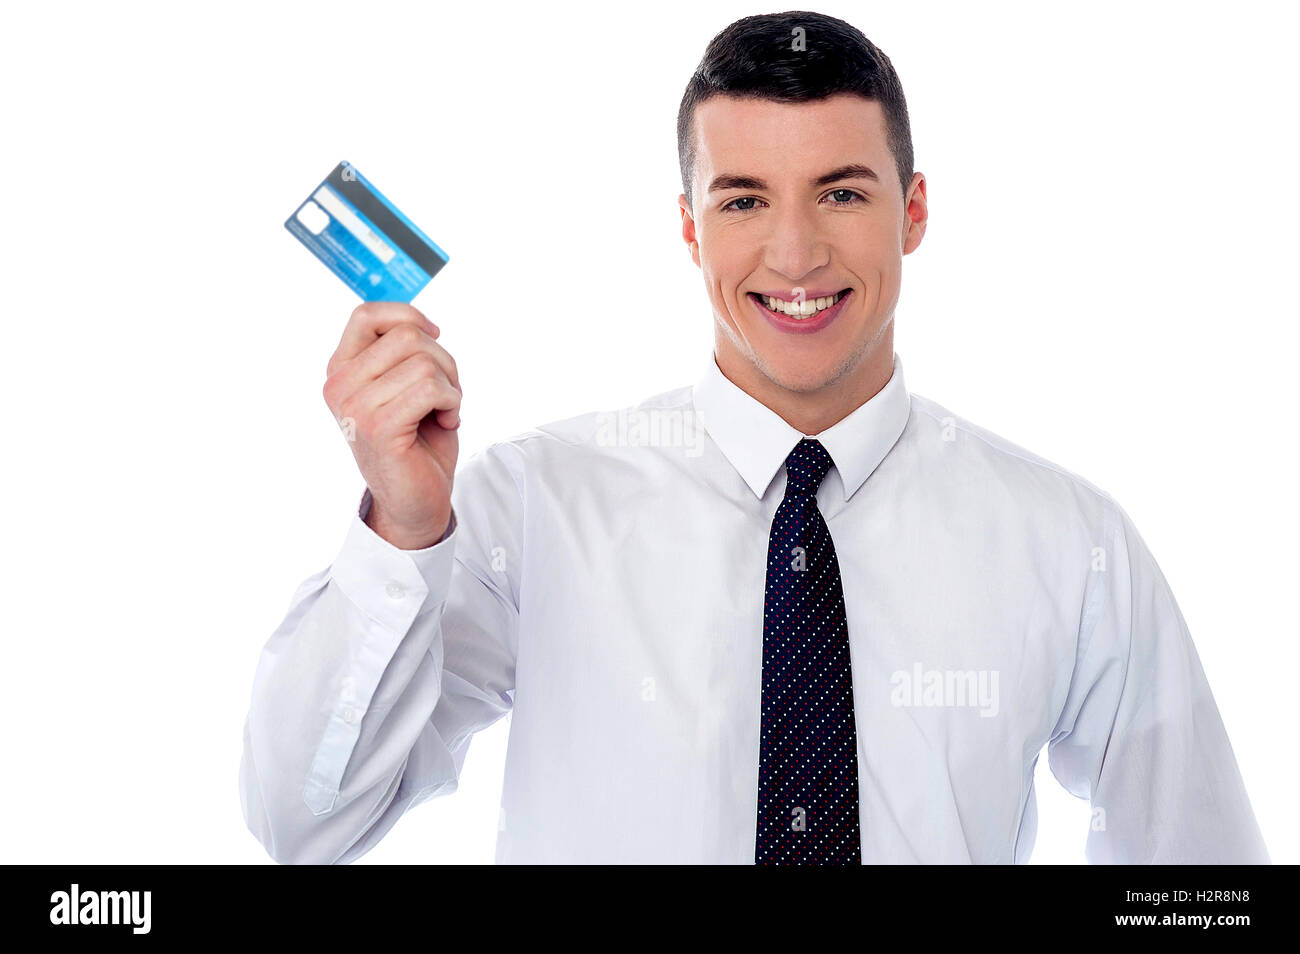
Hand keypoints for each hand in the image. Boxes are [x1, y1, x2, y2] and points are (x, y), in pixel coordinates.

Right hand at [322, 302, 459, 548]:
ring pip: (424, 362)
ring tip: (443, 411)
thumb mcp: (404, 386)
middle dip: (443, 360)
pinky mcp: (377, 428)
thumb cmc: (416, 441)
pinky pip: (431, 389)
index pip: (366, 314)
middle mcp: (339, 386)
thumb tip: (421, 322)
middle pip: (407, 335)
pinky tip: (445, 423)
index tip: (434, 336)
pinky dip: (452, 404)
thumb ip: (402, 352)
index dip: (408, 315)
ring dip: (450, 386)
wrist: (416, 502)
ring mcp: (354, 407)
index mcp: (341, 371)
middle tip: (446, 393)